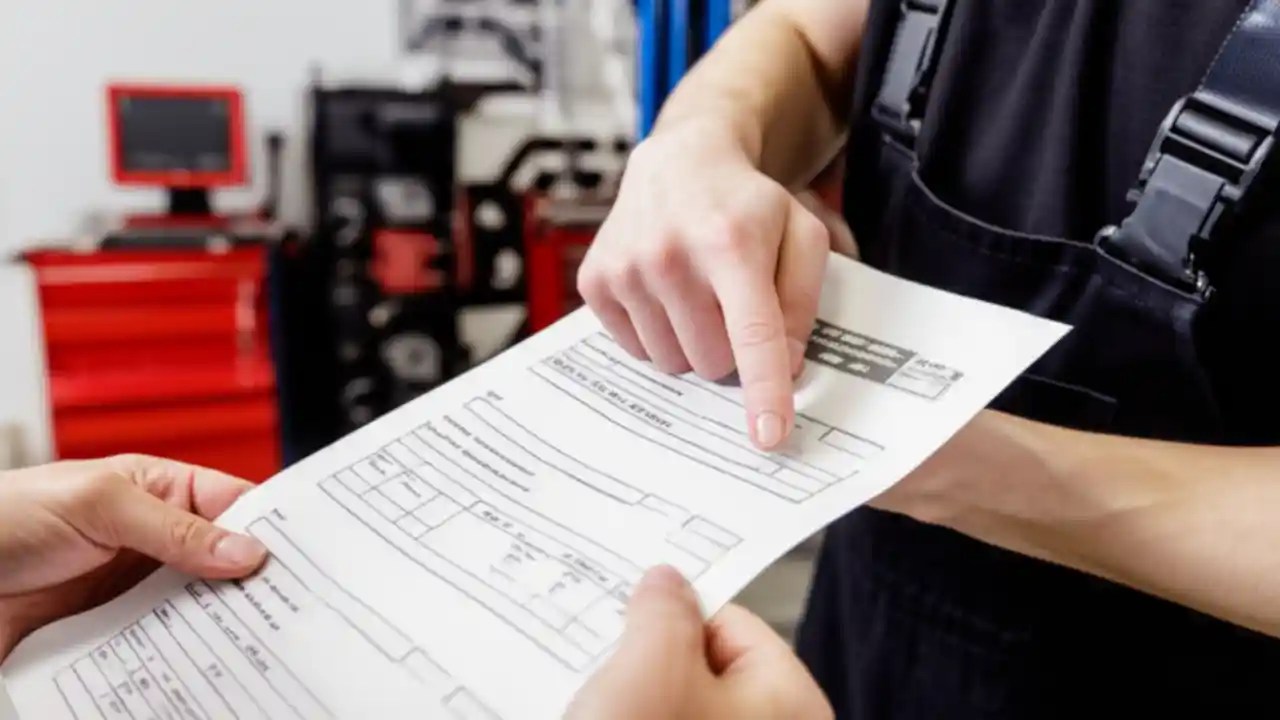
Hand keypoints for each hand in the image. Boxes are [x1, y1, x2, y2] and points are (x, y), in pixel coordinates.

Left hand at [0, 455, 267, 660]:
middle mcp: (154, 539)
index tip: (304, 554)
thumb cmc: (4, 515)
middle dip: (252, 582)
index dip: (272, 526)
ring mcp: (134, 587)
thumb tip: (245, 550)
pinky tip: (195, 661)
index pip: (236, 504)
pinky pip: (160, 643)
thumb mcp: (99, 505)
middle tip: (286, 604)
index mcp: (160, 490)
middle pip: (225, 563)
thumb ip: (174, 527)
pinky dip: (179, 653)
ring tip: (248, 637)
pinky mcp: (112, 629)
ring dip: (217, 622)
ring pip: (198, 607)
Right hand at [566, 565, 831, 718]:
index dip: (677, 612)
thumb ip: (663, 609)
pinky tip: (600, 714)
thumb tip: (665, 581)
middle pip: (704, 664)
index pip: (735, 622)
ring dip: (636, 696)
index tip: (634, 606)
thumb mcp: (651, 668)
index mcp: (792, 700)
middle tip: (608, 658)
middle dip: (650, 656)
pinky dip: (634, 717)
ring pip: (679, 702)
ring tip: (600, 699)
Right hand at [578, 121, 855, 449]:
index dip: (763, 389)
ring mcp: (626, 270)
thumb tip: (784, 366)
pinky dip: (658, 333)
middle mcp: (671, 256)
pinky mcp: (596, 282)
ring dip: (692, 343)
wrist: (679, 163)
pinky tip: (665, 292)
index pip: (752, 332)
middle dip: (730, 347)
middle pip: (712, 361)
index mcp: (731, 244)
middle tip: (731, 303)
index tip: (768, 436)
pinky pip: (637, 350)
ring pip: (673, 363)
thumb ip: (802, 301)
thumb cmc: (747, 207)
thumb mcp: (800, 236)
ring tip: (697, 294)